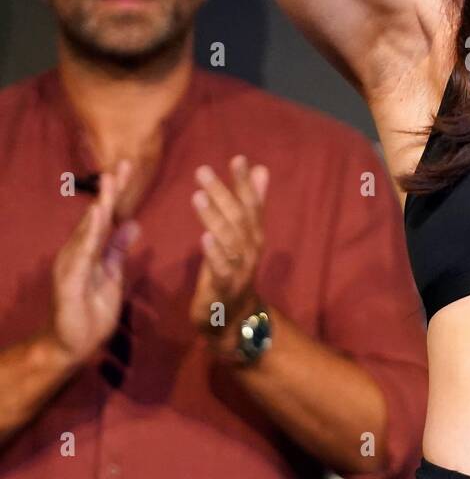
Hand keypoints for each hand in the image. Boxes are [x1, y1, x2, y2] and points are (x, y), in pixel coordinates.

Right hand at [45, 160, 139, 365]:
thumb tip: (133, 223)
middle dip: (109, 192)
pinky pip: (81, 254)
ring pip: (88, 231)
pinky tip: (96, 218)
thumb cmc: (90, 310)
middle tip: (120, 165)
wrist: (71, 345)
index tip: (128, 169)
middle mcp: (78, 252)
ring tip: (109, 184)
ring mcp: (72, 265)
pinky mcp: (69, 281)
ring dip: (99, 207)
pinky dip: (89, 235)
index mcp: (91, 250)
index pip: (106, 217)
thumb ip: (119, 250)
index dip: (116, 194)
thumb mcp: (113, 275)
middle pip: (96, 217)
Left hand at [189, 155, 268, 352]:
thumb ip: (253, 203)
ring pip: (230, 239)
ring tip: (198, 196)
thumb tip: (261, 168)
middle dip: (223, 193)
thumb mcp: (244, 236)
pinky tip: (204, 237)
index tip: (237, 158)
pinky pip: (222, 269)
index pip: (252, 204)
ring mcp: (240, 269)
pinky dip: (215, 253)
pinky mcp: (224, 288)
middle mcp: (251, 249)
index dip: (245, 182)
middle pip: (239, 218)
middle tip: (202, 171)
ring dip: (215, 217)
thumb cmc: (234, 272)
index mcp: (254, 235)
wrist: (233, 319)